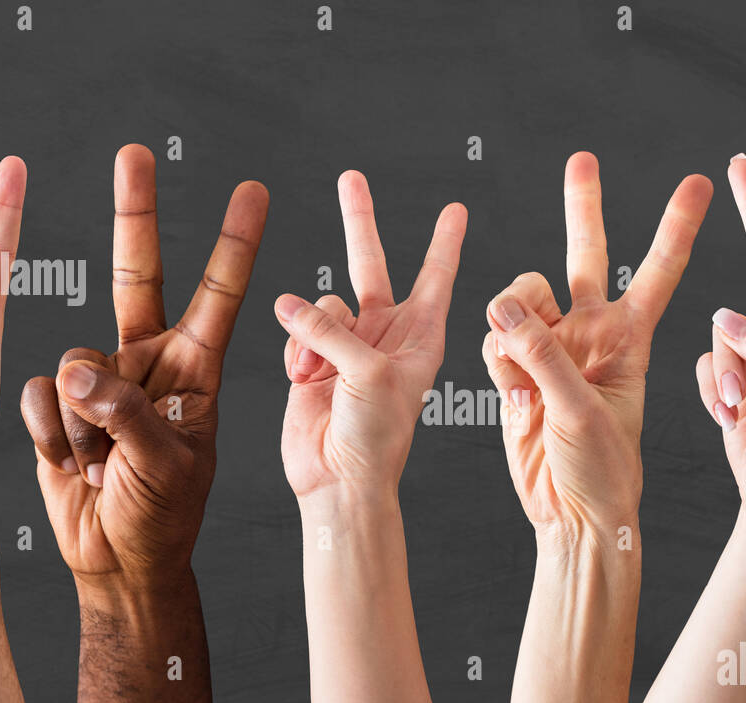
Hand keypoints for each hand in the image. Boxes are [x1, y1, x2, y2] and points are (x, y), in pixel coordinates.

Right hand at [20, 144, 267, 586]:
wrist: (121, 561)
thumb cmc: (164, 517)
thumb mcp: (164, 467)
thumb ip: (125, 413)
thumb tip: (77, 367)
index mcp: (196, 372)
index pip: (219, 297)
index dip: (234, 245)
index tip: (253, 193)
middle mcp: (149, 363)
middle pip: (138, 277)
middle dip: (136, 215)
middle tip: (135, 152)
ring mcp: (102, 381)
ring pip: (72, 361)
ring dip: (83, 422)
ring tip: (106, 465)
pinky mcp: (57, 404)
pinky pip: (38, 395)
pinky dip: (51, 436)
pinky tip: (76, 467)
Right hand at [275, 171, 466, 496]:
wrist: (339, 480)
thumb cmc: (376, 438)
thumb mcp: (369, 374)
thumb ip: (331, 330)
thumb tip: (289, 303)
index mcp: (420, 338)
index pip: (435, 277)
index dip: (444, 242)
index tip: (457, 209)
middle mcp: (385, 335)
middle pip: (372, 265)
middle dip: (360, 222)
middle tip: (352, 177)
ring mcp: (346, 346)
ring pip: (321, 302)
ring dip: (312, 330)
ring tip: (317, 370)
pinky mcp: (311, 360)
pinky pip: (295, 329)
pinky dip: (294, 349)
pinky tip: (303, 379)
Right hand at [480, 151, 711, 538]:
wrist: (573, 514)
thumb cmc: (602, 469)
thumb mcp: (583, 409)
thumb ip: (542, 354)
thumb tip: (500, 306)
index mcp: (630, 340)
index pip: (656, 272)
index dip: (674, 228)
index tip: (696, 185)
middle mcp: (591, 334)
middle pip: (586, 255)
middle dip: (583, 207)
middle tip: (583, 158)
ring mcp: (551, 350)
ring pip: (520, 299)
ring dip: (513, 320)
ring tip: (522, 373)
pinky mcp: (515, 370)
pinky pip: (493, 340)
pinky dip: (495, 360)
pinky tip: (513, 396)